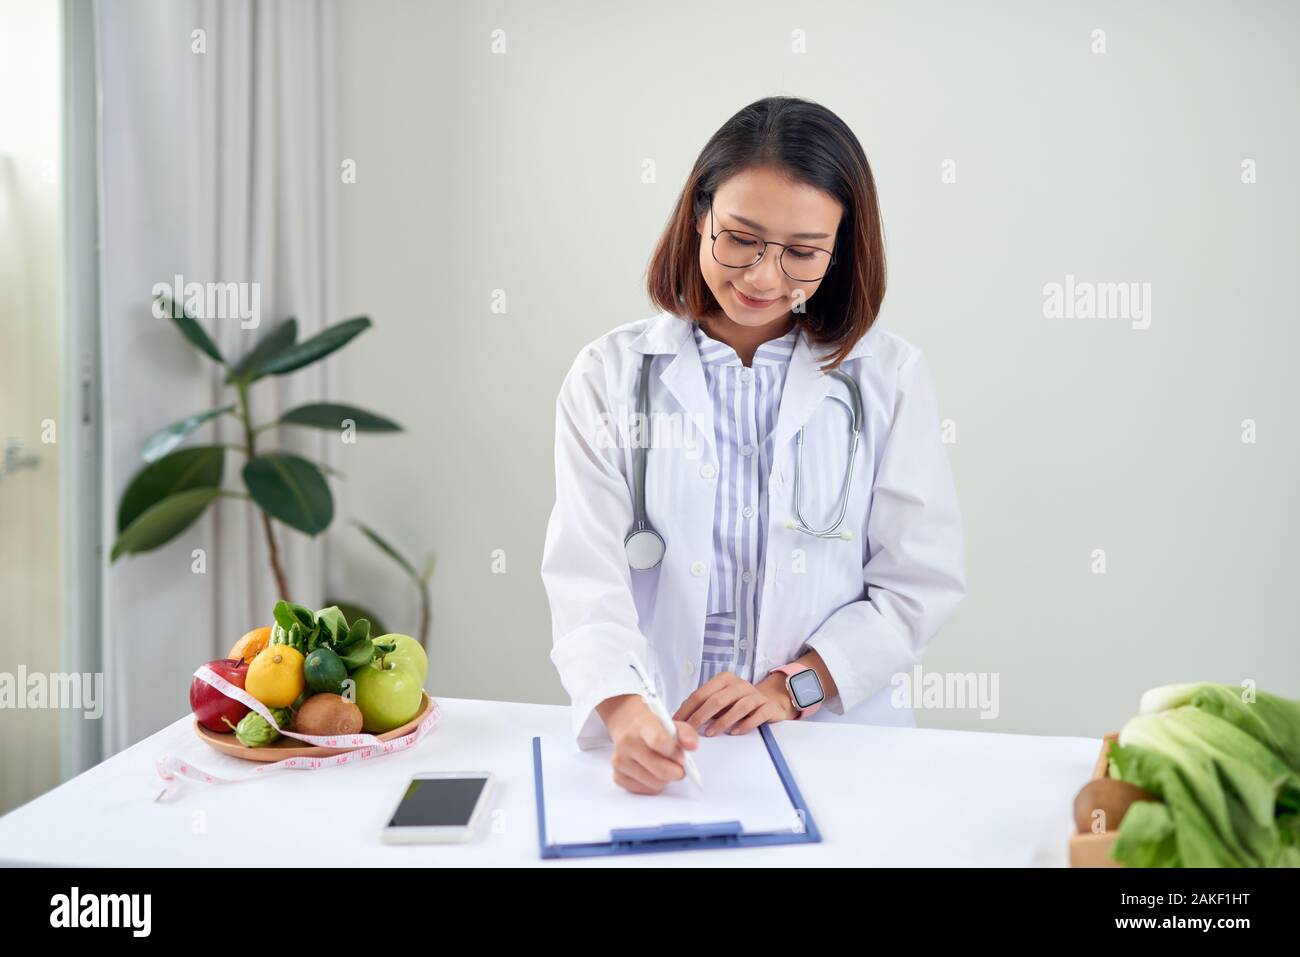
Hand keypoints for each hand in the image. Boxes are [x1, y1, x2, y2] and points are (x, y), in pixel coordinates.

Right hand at [600, 695, 698, 794]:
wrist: (630, 730)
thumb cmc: (656, 730)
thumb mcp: (673, 725)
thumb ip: (687, 734)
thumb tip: (692, 746)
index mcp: (643, 725)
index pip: (658, 741)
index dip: (675, 754)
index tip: (683, 758)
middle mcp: (627, 742)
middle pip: (660, 769)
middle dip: (676, 772)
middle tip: (680, 768)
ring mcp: (619, 760)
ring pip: (655, 783)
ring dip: (665, 779)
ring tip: (663, 766)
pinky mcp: (617, 776)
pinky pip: (645, 791)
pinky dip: (653, 785)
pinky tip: (651, 772)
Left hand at [673, 671, 794, 735]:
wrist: (770, 702)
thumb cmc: (738, 703)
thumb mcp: (720, 701)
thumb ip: (703, 706)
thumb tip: (680, 719)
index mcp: (724, 680)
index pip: (701, 693)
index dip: (687, 709)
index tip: (677, 722)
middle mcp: (740, 684)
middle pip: (717, 699)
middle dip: (701, 716)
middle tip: (690, 730)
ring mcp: (755, 695)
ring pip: (738, 707)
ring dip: (722, 721)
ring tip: (710, 733)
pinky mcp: (768, 706)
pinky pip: (757, 715)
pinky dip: (745, 724)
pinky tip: (735, 732)